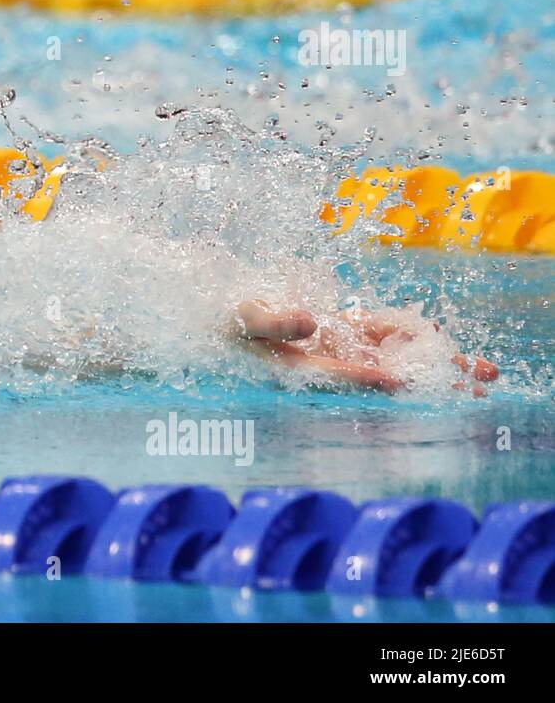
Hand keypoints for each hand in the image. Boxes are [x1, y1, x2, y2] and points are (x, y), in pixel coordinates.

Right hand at [233, 300, 498, 394]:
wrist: (222, 315)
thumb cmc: (227, 319)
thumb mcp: (244, 317)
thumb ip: (274, 322)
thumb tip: (309, 324)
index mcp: (298, 369)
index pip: (340, 374)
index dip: (370, 378)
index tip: (403, 382)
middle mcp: (326, 365)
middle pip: (385, 373)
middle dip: (429, 379)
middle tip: (477, 387)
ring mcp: (335, 349)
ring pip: (392, 355)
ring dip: (432, 359)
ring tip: (480, 369)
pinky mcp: (338, 335)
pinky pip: (376, 334)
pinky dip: (403, 332)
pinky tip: (430, 329)